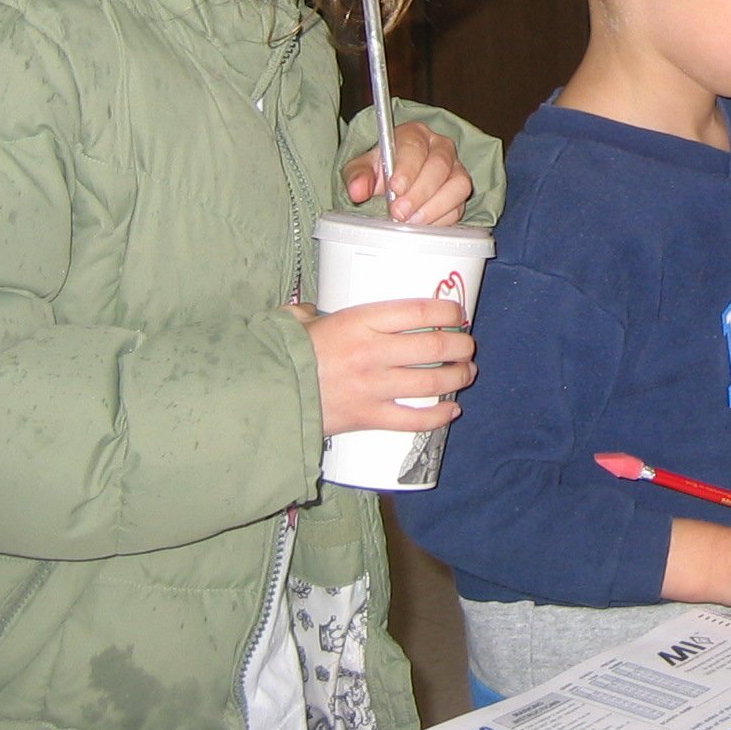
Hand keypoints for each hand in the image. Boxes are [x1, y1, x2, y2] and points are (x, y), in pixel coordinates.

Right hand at [292, 297, 474, 436]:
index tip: (457, 314)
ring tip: (466, 373)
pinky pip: (413, 420)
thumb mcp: (301, 321)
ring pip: (432, 383)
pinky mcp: (368, 418)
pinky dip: (438, 417)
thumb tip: (314, 309)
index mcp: (360, 321)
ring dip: (458, 378)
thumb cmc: (283, 354)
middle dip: (461, 346)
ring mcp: (373, 387)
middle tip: (467, 346)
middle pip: (435, 347)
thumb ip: (314, 311)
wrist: (263, 397)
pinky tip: (452, 411)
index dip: (448, 312)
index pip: (420, 312)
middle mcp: (373, 352)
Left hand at [345, 120, 471, 223]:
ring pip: (457, 185)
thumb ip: (358, 176)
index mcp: (414, 135)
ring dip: (435, 207)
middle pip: (439, 166)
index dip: (407, 169)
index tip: (395, 188)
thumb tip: (358, 190)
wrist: (394, 182)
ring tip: (412, 222)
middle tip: (399, 213)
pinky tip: (423, 226)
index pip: (415, 146)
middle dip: (419, 193)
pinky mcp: (460, 192)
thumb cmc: (381, 171)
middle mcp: (440, 148)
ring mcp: (455, 169)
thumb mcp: (363, 169)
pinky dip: (442, 219)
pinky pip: (459, 206)